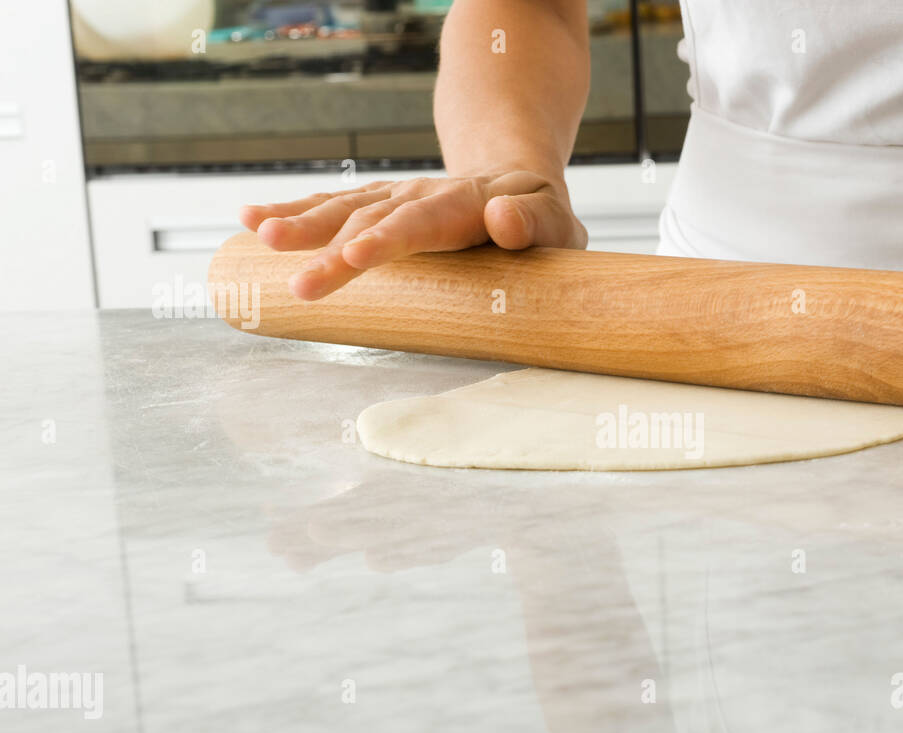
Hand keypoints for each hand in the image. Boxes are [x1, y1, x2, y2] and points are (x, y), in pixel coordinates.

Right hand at [239, 170, 587, 299]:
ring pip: (343, 211)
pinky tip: (248, 221)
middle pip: (373, 222)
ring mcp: (394, 200)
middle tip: (300, 285)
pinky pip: (330, 206)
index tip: (357, 256)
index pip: (424, 222)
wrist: (517, 181)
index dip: (390, 239)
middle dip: (334, 252)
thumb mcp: (557, 222)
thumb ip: (535, 222)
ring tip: (259, 239)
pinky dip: (290, 212)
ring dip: (301, 226)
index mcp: (464, 206)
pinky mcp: (376, 207)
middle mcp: (420, 197)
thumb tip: (502, 217)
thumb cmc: (541, 219)